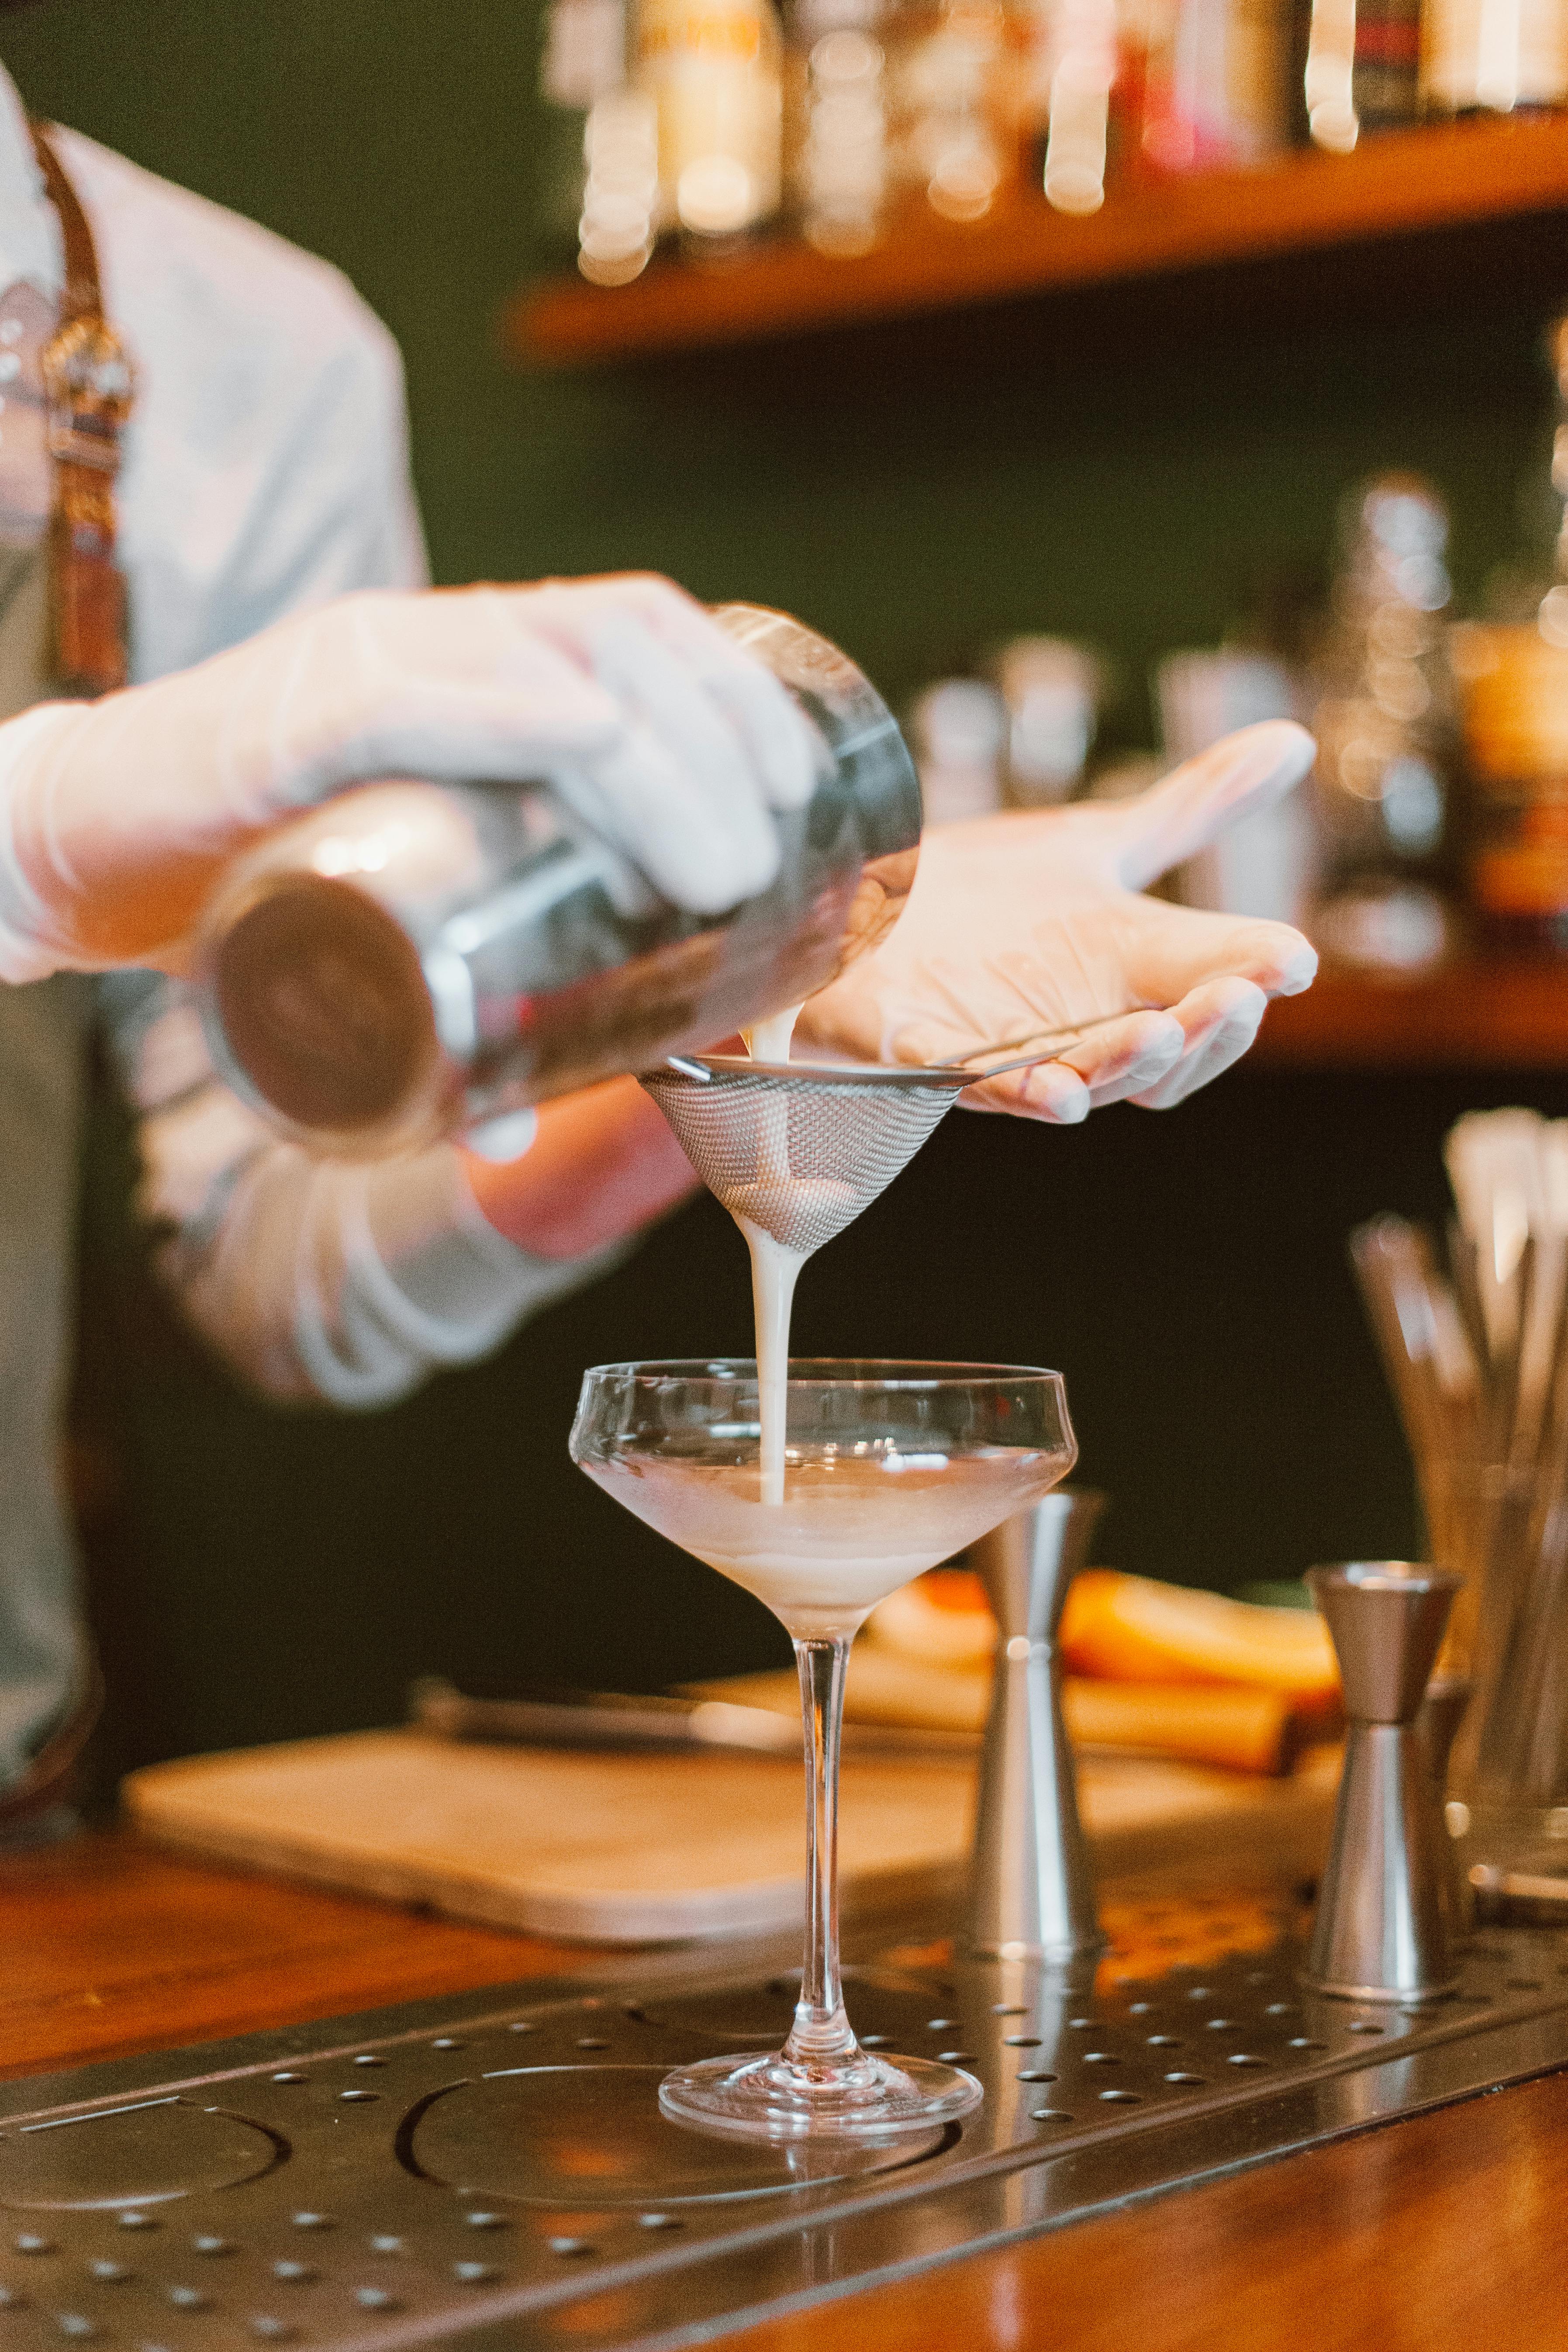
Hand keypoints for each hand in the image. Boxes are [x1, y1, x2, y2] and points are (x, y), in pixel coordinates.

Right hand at [0, 575, 816, 978]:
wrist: (70, 848)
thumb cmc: (234, 874)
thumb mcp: (378, 920)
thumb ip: (446, 1002)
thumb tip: (509, 1123)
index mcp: (473, 663)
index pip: (636, 627)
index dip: (731, 695)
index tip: (795, 791)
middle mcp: (433, 639)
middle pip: (622, 642)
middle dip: (718, 744)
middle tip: (761, 857)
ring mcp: (360, 664)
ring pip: (551, 660)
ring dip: (658, 752)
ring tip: (716, 856)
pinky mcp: (285, 715)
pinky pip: (414, 690)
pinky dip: (512, 715)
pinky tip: (588, 747)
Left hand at [796, 721, 1318, 1121]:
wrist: (862, 903)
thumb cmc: (984, 894)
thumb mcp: (1098, 841)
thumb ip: (1194, 806)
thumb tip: (1294, 741)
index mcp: (1124, 979)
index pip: (1207, 1002)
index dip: (1246, 987)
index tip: (1290, 959)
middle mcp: (1073, 1027)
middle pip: (1158, 1058)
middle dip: (1203, 1032)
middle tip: (1238, 994)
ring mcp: (1001, 1047)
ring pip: (1083, 1080)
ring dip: (1125, 1064)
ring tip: (1160, 1030)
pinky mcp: (925, 1054)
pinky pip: (976, 1088)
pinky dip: (1020, 1092)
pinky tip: (1056, 1096)